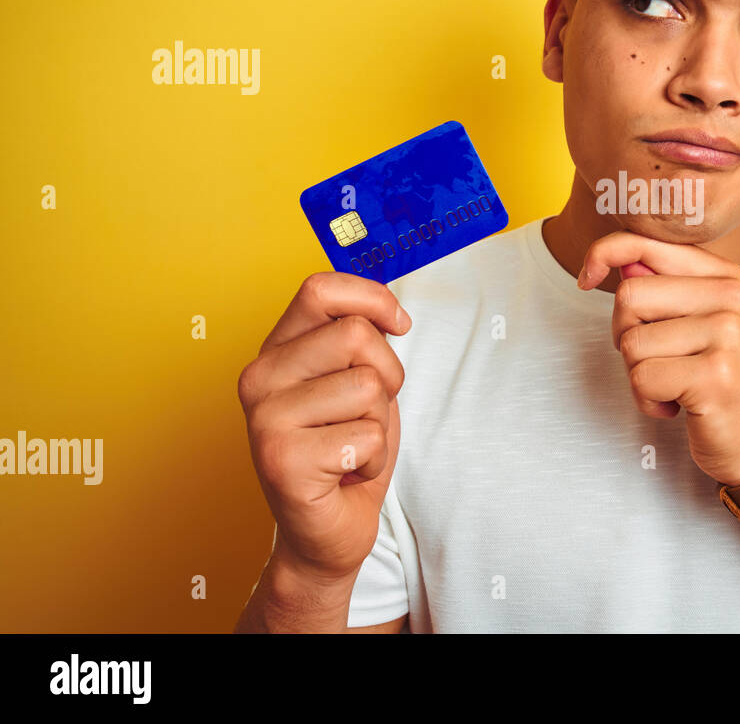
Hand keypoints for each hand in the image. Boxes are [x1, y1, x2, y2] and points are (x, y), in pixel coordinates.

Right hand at [237, 271, 409, 583]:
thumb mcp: (354, 381)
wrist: (324, 532)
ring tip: (352, 445)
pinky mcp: (282, 461)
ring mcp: (266, 419)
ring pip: (368, 387)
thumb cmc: (344, 451)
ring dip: (379, 422)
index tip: (399, 325)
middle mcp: (260, 378)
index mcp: (275, 351)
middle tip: (369, 412)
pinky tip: (345, 474)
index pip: (319, 289)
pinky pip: (367, 438)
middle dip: (387, 373)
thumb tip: (390, 313)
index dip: (372, 298)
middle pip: (355, 335)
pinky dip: (372, 459)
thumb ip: (358, 340)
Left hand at [577, 232, 739, 486]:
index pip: (646, 243)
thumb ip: (665, 287)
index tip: (587, 277)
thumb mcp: (703, 322)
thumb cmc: (723, 380)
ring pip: (632, 343)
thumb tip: (620, 261)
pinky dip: (647, 401)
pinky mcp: (715, 376)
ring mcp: (727, 335)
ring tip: (674, 386)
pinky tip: (677, 406)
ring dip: (639, 376)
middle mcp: (730, 298)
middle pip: (629, 296)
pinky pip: (642, 379)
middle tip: (658, 360)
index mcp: (725, 276)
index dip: (604, 253)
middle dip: (625, 336)